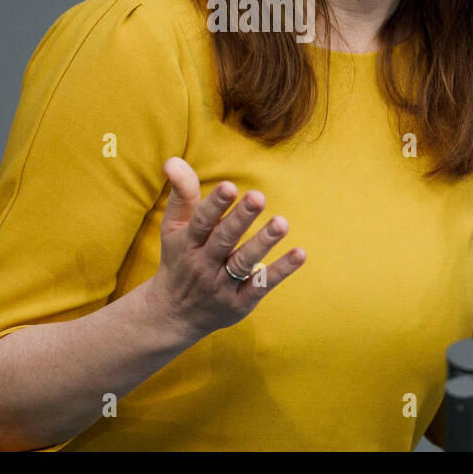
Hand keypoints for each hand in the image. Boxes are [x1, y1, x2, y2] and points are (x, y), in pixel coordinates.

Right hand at [144, 157, 305, 341]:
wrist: (172, 314)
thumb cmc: (179, 257)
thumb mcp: (174, 226)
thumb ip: (182, 192)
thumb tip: (173, 159)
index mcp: (187, 242)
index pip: (200, 221)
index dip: (214, 204)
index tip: (230, 186)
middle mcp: (202, 264)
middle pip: (223, 240)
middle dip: (240, 219)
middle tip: (259, 197)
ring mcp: (221, 285)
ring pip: (243, 263)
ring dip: (263, 243)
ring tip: (281, 223)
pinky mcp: (239, 303)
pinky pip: (260, 286)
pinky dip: (280, 271)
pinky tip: (300, 254)